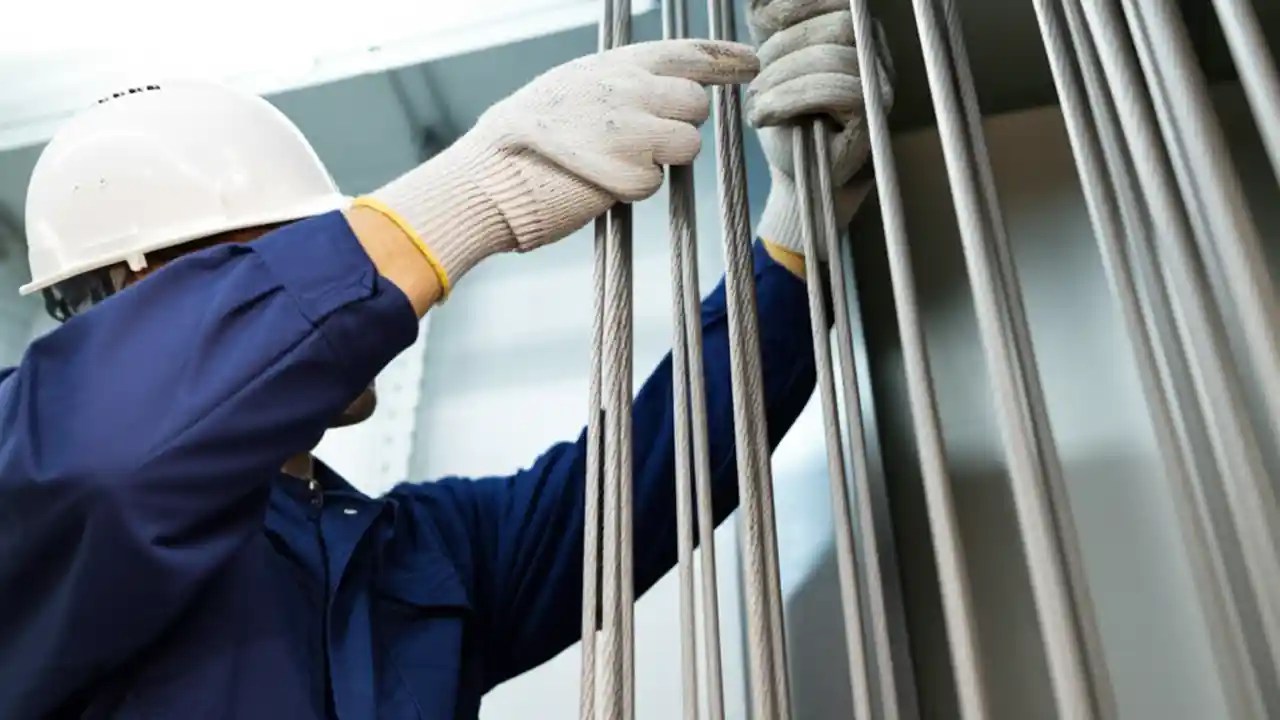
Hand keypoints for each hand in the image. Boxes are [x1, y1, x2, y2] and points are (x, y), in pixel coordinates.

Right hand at [365, 40, 757, 293]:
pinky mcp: (631, 173)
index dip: (724, 60)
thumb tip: (652, 94)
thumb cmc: (523, 141)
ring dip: (661, 159)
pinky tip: (598, 182)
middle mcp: (629, 89)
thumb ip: (616, 87)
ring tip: (613, 162)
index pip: (687, 53)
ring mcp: (633, 130)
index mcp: (614, 65)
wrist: (488, 176)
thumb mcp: (569, 89)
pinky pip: (655, 183)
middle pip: (694, 103)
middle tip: (642, 139)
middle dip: (679, 123)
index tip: (750, 64)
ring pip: (686, 145)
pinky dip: (632, 190)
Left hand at [745, 1, 893, 260]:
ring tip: (759, 102)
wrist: (799, 176)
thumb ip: (771, 24)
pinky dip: (790, 99)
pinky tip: (766, 115)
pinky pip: (837, 90)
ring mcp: (879, 84)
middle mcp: (873, 51)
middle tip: (756, 79)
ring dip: (780, 79)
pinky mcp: (873, 116)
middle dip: (782, 48)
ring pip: (832, 57)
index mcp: (852, 30)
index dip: (796, 5)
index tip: (763, 27)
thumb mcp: (770, 61)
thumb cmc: (787, 120)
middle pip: (837, 23)